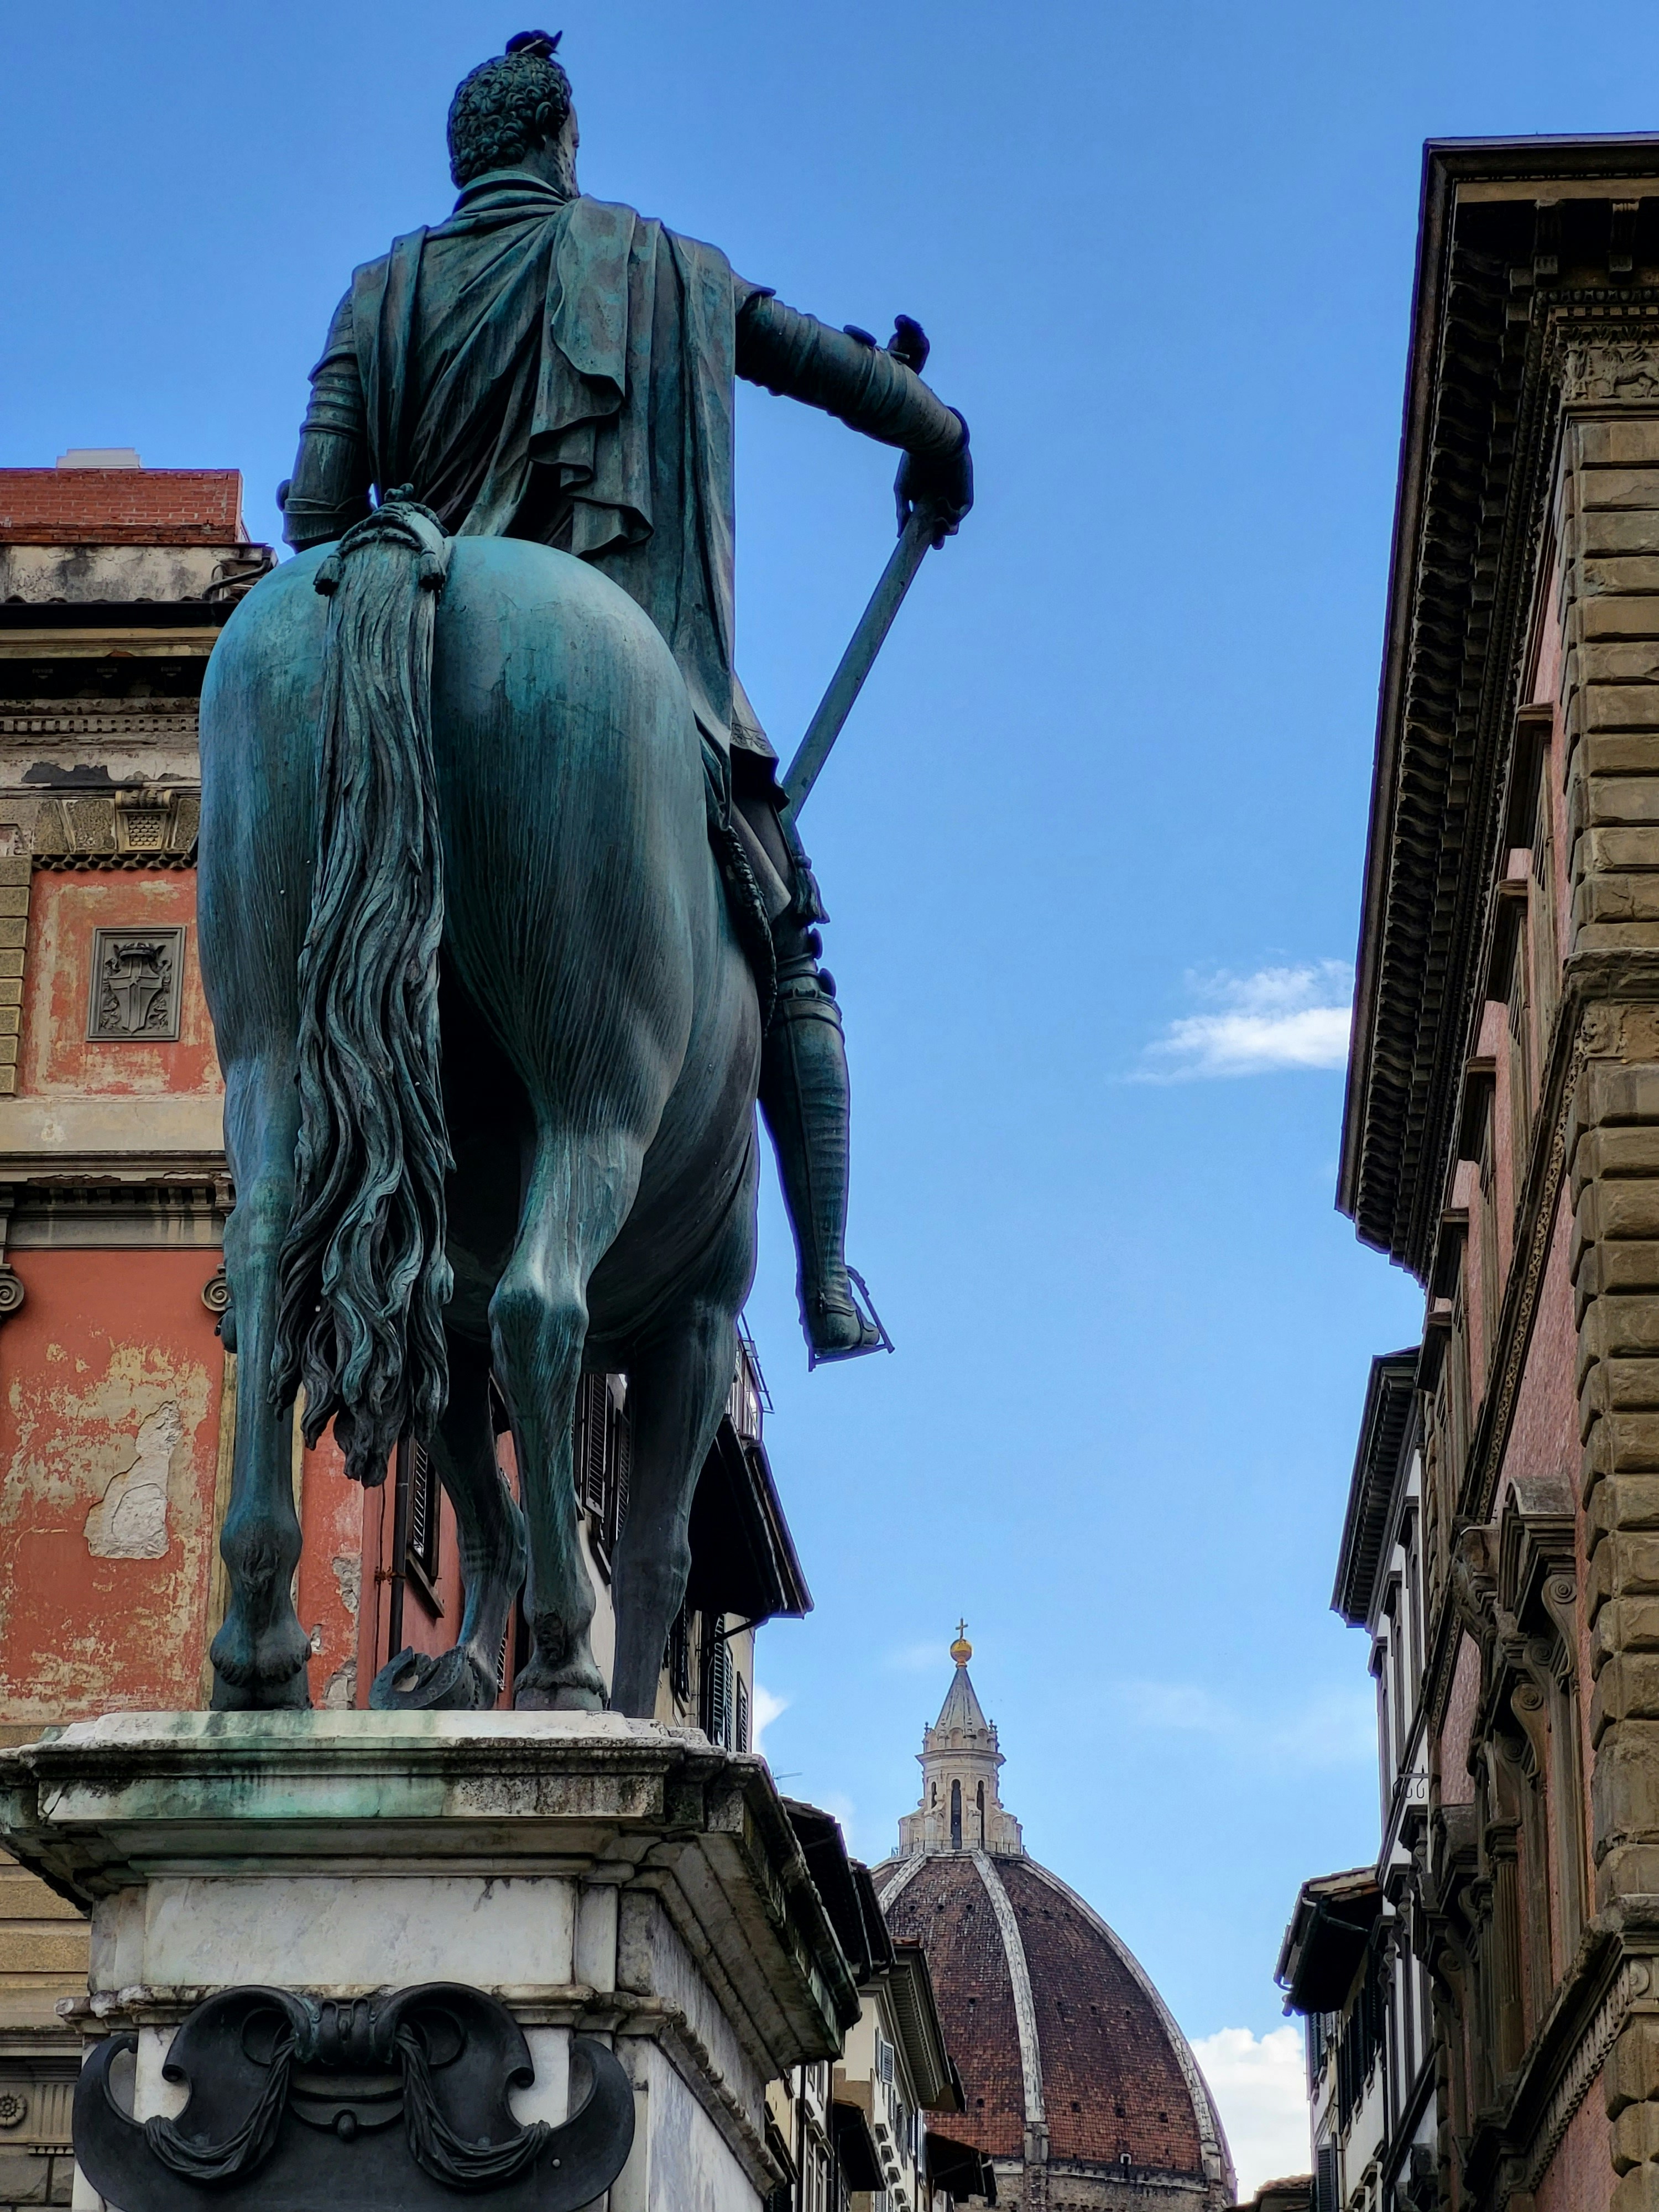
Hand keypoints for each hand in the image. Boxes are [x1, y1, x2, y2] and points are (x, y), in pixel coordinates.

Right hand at [895, 415, 972, 546]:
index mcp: (924, 502)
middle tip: (934, 544)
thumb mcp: (903, 491)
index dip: (922, 537)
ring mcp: (953, 499)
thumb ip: (902, 513)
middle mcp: (939, 502)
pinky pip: (960, 514)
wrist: (932, 444)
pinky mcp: (965, 496)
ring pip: (952, 525)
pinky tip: (941, 500)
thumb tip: (900, 536)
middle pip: (940, 530)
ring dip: (945, 530)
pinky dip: (950, 514)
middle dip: (937, 540)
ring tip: (937, 522)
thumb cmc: (914, 464)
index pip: (925, 526)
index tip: (917, 547)